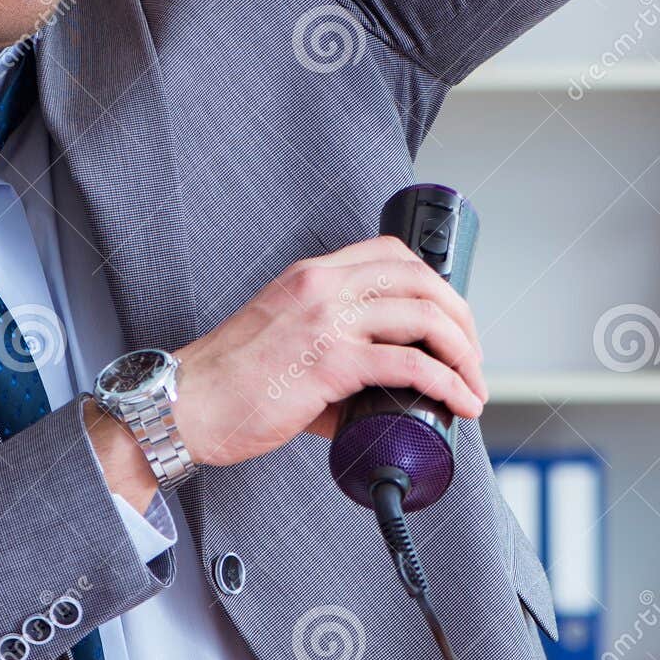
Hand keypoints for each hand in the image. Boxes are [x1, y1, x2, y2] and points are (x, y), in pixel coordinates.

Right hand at [169, 235, 487, 470]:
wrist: (186, 405)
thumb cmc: (227, 381)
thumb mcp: (282, 340)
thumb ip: (331, 352)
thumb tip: (375, 395)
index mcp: (310, 276)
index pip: (391, 253)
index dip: (433, 282)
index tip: (448, 318)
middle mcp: (322, 288)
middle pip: (421, 280)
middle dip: (462, 319)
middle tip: (471, 356)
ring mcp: (327, 321)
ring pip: (425, 316)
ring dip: (463, 353)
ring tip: (472, 384)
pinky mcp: (330, 362)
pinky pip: (410, 364)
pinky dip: (446, 383)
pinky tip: (456, 401)